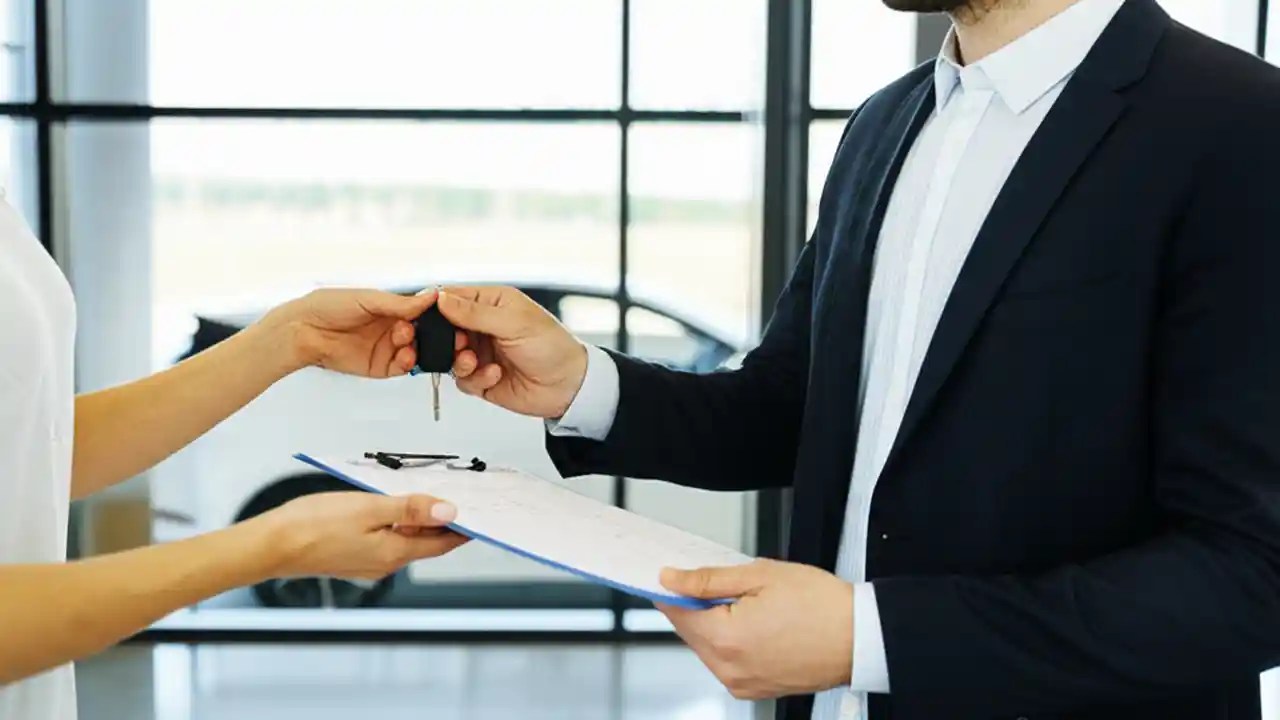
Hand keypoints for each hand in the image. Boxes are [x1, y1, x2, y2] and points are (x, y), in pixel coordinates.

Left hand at [257, 288, 438, 377]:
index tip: (445, 314)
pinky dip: (408, 362)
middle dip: (431, 333)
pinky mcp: (380, 366)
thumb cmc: (327, 307)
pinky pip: (403, 367)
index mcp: (390, 308)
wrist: (304, 330)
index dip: (435, 314)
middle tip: (432, 330)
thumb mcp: (369, 298)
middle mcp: (391, 327)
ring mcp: (387, 347)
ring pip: (416, 351)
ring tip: (406, 339)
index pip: (422, 311)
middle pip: (423, 333)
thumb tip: (430, 296)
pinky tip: (405, 354)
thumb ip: (401, 303)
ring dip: (419, 347)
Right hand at [257, 492, 469, 579]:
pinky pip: (385, 539)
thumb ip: (411, 510)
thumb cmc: (312, 526)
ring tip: (428, 496)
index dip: (464, 528)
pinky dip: (396, 523)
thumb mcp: (370, 508)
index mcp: (394, 554)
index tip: (480, 514)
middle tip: (458, 497)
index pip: (443, 543)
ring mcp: (368, 562)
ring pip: (405, 540)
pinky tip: (391, 506)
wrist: (270, 545)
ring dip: (418, 520)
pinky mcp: (352, 557)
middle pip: (425, 542)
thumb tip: (449, 512)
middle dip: (443, 521)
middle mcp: (384, 564)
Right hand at [436, 286, 588, 418]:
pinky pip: (462, 379)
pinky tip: (495, 375)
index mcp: (492, 303)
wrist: (569, 386)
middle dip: (446, 339)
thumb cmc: (553, 346)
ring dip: (460, 361)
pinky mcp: (482, 378)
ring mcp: (481, 352)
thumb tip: (442, 298)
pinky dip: (476, 379)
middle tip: (459, 344)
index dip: (437, 304)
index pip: (453, 297)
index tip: (427, 315)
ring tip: (475, 362)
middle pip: (444, 328)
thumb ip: (475, 312)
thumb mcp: (514, 322)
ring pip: (449, 356)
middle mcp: (483, 326)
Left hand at [656, 559, 853, 699]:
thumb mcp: (760, 575)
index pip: (675, 611)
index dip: (671, 588)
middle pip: (689, 631)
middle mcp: (729, 668)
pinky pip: (727, 661)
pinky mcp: (755, 689)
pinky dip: (731, 641)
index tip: (670, 574)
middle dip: (695, 604)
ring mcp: (741, 683)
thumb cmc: (821, 606)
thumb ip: (708, 578)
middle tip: (719, 581)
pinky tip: (754, 623)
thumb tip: (672, 579)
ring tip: (748, 603)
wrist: (860, 638)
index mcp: (726, 639)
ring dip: (714, 623)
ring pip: (707, 646)